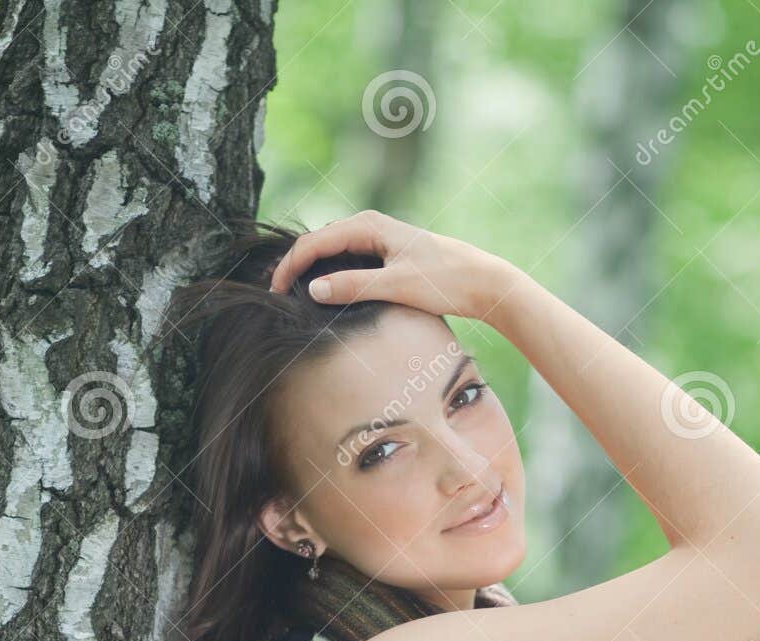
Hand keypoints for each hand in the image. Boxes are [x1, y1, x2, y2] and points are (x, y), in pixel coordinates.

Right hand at [269, 210, 517, 319]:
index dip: (290, 267)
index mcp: (369, 225)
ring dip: (313, 270)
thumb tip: (313, 290)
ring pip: (334, 252)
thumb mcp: (397, 286)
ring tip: (292, 295)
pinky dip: (333, 274)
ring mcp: (381, 239)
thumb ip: (354, 286)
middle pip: (320, 243)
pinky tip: (327, 293)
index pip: (314, 243)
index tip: (274, 293)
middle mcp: (372, 226)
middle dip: (295, 266)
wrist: (485, 283)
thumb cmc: (446, 281)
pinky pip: (350, 260)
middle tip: (275, 294)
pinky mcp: (390, 255)